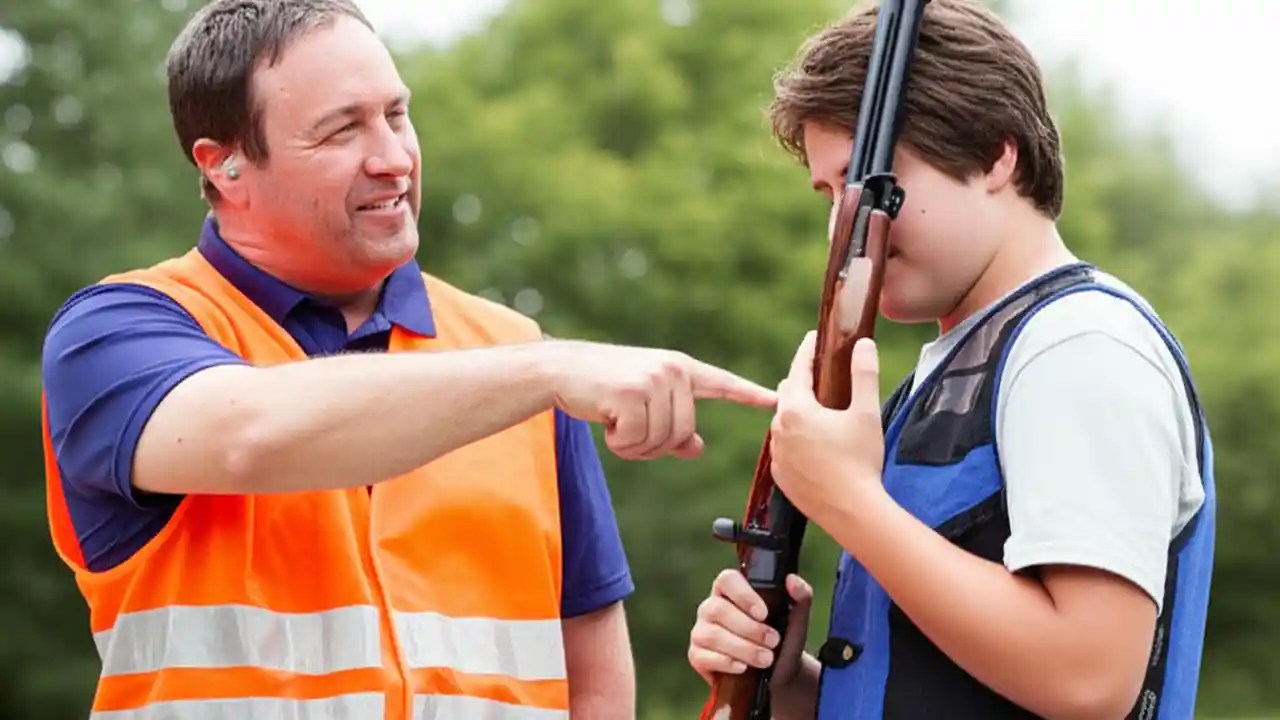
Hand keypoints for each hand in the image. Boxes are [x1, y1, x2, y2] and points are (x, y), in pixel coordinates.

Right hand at [544, 340, 776, 459]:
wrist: (562, 369)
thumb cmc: (605, 387)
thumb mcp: (644, 402)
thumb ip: (673, 425)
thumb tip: (696, 449)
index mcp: (681, 369)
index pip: (722, 383)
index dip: (749, 394)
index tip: (775, 400)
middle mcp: (673, 371)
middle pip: (683, 433)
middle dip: (654, 444)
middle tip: (627, 428)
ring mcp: (653, 380)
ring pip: (661, 440)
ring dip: (634, 445)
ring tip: (616, 422)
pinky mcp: (632, 393)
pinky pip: (637, 440)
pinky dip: (619, 442)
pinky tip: (606, 421)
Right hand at [688, 570, 812, 687]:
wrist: (779, 676)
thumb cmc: (784, 640)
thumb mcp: (797, 619)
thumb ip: (800, 596)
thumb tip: (792, 580)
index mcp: (731, 591)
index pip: (727, 579)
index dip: (743, 594)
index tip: (764, 613)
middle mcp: (712, 607)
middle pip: (718, 609)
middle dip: (749, 628)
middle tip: (773, 641)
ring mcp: (701, 631)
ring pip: (712, 635)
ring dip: (742, 648)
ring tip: (765, 659)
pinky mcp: (697, 655)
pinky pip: (703, 656)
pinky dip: (726, 662)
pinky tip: (743, 668)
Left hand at [769, 331, 885, 526]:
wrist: (852, 511)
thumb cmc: (860, 461)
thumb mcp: (866, 413)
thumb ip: (864, 375)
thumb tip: (863, 344)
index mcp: (796, 409)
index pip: (798, 369)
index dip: (808, 351)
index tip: (814, 337)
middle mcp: (779, 429)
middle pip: (788, 395)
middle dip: (802, 381)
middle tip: (820, 372)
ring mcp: (777, 454)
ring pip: (784, 423)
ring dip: (798, 412)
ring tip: (817, 407)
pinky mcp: (781, 476)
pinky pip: (785, 448)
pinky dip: (796, 440)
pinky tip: (812, 442)